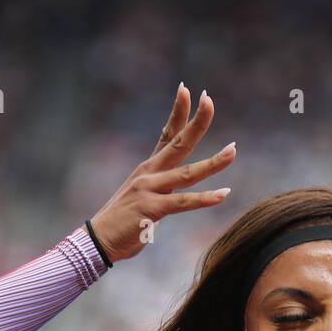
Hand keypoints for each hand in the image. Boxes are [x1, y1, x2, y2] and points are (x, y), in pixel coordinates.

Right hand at [89, 85, 235, 262]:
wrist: (99, 240)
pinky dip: (205, 199)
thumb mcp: (141, 199)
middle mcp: (149, 173)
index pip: (166, 134)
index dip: (178, 112)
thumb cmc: (122, 224)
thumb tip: (174, 190)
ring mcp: (150, 189)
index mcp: (148, 169)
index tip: (187, 90)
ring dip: (213, 162)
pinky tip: (223, 193)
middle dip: (196, 121)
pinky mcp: (152, 208)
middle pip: (178, 142)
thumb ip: (159, 190)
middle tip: (209, 99)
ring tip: (233, 151)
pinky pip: (184, 203)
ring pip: (187, 172)